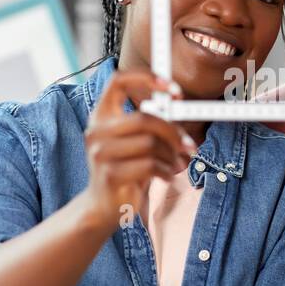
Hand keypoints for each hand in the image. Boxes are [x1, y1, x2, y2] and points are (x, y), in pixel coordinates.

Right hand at [81, 70, 195, 223]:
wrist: (102, 207)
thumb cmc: (125, 169)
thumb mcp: (134, 142)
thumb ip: (150, 123)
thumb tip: (178, 106)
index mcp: (100, 116)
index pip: (118, 81)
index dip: (147, 78)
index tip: (174, 90)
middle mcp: (96, 132)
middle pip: (144, 117)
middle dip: (173, 131)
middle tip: (189, 145)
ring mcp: (100, 154)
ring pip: (150, 143)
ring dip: (171, 156)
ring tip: (174, 165)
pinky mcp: (110, 175)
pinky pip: (150, 165)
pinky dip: (167, 171)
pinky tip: (167, 176)